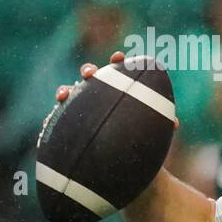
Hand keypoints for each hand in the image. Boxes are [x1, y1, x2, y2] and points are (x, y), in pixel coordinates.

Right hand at [47, 51, 178, 132]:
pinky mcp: (67, 124)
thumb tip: (174, 123)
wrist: (123, 163)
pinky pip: (56, 121)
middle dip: (88, 71)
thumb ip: (160, 124)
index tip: (118, 58)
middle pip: (90, 78)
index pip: (118, 72)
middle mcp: (98, 96)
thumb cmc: (139, 140)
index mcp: (119, 91)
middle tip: (90, 74)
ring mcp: (81, 109)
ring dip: (65, 91)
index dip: (117, 62)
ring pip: (70, 95)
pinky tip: (47, 123)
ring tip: (63, 95)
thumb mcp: (151, 131)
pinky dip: (51, 119)